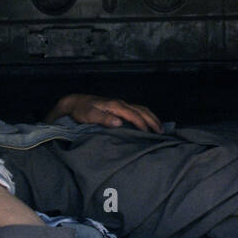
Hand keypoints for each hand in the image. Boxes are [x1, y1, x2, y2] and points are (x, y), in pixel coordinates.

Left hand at [48, 94, 162, 132]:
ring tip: (159, 127)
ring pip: (141, 109)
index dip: (143, 124)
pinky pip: (137, 109)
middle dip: (153, 120)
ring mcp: (120, 104)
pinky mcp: (119, 106)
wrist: (75, 102)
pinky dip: (146, 115)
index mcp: (115, 105)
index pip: (134, 115)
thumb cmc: (81, 110)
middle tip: (161, 132)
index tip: (149, 134)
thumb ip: (104, 118)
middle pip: (141, 110)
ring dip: (151, 117)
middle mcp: (120, 103)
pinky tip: (148, 121)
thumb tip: (119, 122)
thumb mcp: (90, 115)